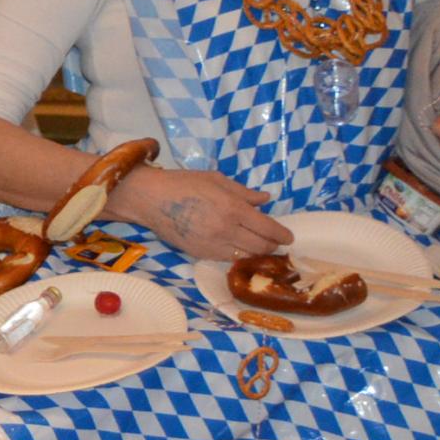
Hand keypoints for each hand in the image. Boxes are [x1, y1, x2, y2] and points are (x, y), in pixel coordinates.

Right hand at [113, 166, 292, 261]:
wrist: (150, 199)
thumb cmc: (183, 183)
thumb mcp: (217, 180)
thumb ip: (244, 192)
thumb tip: (265, 199)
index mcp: (232, 209)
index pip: (267, 228)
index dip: (282, 234)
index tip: (289, 237)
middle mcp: (226, 230)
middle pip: (260, 247)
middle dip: (273, 246)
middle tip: (276, 242)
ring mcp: (212, 245)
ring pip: (245, 257)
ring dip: (257, 254)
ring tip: (261, 248)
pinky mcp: (200, 254)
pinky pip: (227, 260)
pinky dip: (238, 256)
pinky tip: (240, 250)